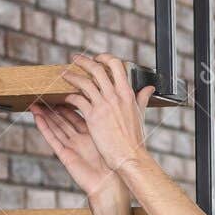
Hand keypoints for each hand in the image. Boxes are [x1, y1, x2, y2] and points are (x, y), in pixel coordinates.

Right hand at [30, 101, 123, 205]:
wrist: (111, 185)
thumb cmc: (115, 164)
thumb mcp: (112, 136)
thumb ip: (108, 120)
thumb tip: (114, 101)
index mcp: (90, 135)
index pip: (76, 116)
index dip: (68, 104)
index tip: (61, 91)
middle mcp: (79, 140)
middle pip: (63, 121)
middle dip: (53, 109)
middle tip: (43, 95)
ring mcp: (71, 148)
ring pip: (55, 128)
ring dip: (45, 117)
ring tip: (35, 104)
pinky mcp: (65, 156)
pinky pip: (53, 140)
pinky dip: (44, 129)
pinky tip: (37, 118)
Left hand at [60, 53, 154, 174]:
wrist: (129, 156)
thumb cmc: (135, 139)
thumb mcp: (140, 114)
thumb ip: (142, 98)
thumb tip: (150, 88)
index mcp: (127, 93)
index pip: (116, 65)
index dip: (105, 58)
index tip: (97, 58)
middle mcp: (115, 96)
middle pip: (97, 69)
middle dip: (84, 61)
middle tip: (76, 59)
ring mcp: (103, 105)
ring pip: (84, 82)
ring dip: (72, 76)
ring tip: (64, 74)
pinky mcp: (92, 117)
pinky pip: (78, 100)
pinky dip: (71, 96)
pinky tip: (67, 98)